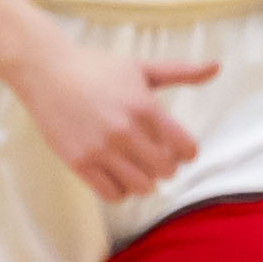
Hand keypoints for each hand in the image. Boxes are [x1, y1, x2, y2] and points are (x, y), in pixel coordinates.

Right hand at [15, 38, 214, 203]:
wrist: (45, 71)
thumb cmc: (96, 67)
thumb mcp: (141, 67)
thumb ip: (181, 72)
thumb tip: (217, 67)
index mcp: (144, 107)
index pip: (185, 148)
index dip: (187, 152)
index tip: (179, 149)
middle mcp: (125, 131)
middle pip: (165, 171)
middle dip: (166, 166)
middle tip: (156, 157)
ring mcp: (100, 149)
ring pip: (141, 187)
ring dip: (144, 181)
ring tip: (136, 167)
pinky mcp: (79, 162)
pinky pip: (112, 194)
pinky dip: (121, 190)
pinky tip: (117, 174)